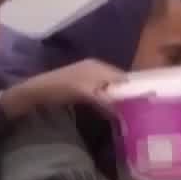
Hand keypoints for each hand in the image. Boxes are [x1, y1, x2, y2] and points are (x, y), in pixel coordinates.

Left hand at [3, 59, 126, 115]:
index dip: (134, 89)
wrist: (36, 91)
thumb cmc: (61, 89)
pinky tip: (109, 109)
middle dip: (126, 94)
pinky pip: (100, 90)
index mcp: (99, 66)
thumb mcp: (86, 95)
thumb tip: (124, 113)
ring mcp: (88, 75)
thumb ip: (106, 101)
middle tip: (136, 111)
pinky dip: (106, 99)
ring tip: (126, 112)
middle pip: (118, 81)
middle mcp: (96, 67)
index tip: (144, 103)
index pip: (124, 76)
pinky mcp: (81, 84)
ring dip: (116, 98)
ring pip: (109, 86)